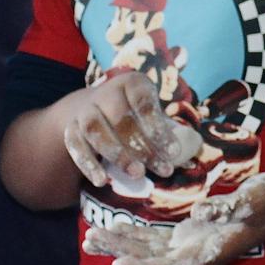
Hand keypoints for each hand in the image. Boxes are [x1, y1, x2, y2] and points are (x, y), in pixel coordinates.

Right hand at [59, 72, 200, 186]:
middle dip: (142, 147)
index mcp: (131, 83)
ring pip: (96, 130)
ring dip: (117, 155)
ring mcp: (85, 110)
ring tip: (137, 175)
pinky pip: (75, 146)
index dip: (158, 128)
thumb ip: (168, 129)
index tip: (173, 152)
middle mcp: (106, 93)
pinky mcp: (70, 129)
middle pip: (121, 119)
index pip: (143, 103)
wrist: (96, 110)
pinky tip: (102, 180)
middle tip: (161, 170)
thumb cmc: (135, 116)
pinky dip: (88, 164)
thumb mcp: (152, 114)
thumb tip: (194, 147)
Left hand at [82, 172, 264, 264]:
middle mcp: (195, 254)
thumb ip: (227, 208)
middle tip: (90, 243)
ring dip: (120, 244)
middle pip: (150, 259)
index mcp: (209, 252)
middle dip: (120, 253)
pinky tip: (115, 228)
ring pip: (148, 249)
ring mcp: (189, 244)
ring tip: (91, 239)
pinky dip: (134, 234)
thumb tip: (199, 213)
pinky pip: (155, 238)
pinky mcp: (188, 234)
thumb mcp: (254, 200)